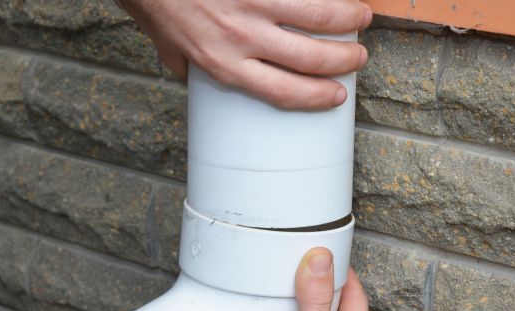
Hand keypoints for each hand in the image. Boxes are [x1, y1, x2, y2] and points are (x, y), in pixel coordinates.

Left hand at [116, 0, 371, 109]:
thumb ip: (187, 65)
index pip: (284, 92)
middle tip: (357, 56)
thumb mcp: (166, 47)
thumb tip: (197, 76)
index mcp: (223, 64)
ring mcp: (252, 2)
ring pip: (319, 16)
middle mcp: (241, 37)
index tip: (337, 94)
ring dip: (348, 18)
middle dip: (344, 60)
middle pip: (310, 58)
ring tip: (362, 17)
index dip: (318, 97)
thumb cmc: (152, 3)